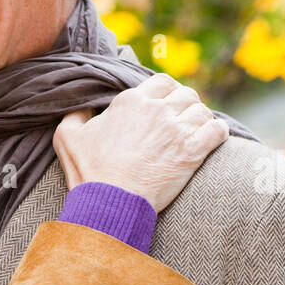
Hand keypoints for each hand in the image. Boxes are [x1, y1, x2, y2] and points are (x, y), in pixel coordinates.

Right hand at [54, 73, 228, 211]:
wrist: (108, 203)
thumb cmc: (88, 172)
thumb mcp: (67, 136)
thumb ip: (76, 114)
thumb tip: (84, 107)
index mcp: (131, 101)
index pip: (162, 81)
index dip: (167, 92)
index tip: (166, 106)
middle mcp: (157, 109)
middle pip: (186, 94)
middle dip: (186, 105)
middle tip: (182, 121)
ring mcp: (177, 129)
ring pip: (203, 111)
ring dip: (201, 120)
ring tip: (195, 133)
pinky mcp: (192, 151)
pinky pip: (217, 130)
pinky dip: (217, 132)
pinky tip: (211, 139)